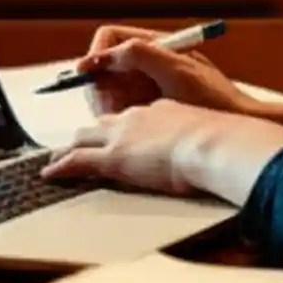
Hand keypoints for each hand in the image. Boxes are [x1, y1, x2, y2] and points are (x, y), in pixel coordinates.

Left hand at [40, 99, 282, 203]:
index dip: (125, 124)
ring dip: (70, 147)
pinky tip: (50, 172)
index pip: (137, 114)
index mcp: (165, 109)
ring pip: (85, 136)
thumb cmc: (228, 143)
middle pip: (106, 120)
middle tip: (78, 142)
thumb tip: (233, 151)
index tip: (122, 132)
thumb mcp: (219, 133)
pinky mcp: (113, 156)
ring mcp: (124, 134)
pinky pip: (76, 159)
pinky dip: (60, 165)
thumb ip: (216, 140)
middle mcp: (140, 116)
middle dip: (89, 132)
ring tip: (57, 158)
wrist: (217, 145)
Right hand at [78, 25, 256, 117]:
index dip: (96, 53)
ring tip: (126, 120)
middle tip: (109, 110)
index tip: (87, 75)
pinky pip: (119, 108)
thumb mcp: (177, 72)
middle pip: (104, 65)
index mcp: (155, 43)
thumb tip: (103, 54)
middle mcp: (147, 60)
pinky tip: (135, 127)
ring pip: (108, 89)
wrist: (235, 129)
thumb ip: (140, 55)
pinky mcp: (147, 107)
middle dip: (100, 86)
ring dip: (108, 105)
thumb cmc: (213, 98)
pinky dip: (119, 118)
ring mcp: (146, 83)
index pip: (109, 37)